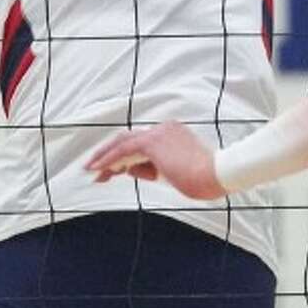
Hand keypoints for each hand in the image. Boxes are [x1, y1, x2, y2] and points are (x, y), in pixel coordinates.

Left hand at [87, 123, 220, 199]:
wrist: (217, 175)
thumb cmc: (204, 179)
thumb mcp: (172, 174)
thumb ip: (151, 169)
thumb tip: (129, 169)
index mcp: (172, 133)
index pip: (141, 144)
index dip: (124, 157)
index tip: (112, 171)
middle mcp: (163, 129)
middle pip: (128, 139)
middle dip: (109, 154)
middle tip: (95, 170)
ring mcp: (158, 133)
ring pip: (123, 143)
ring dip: (105, 157)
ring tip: (91, 171)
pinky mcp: (152, 142)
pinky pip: (123, 150)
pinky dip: (108, 159)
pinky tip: (98, 169)